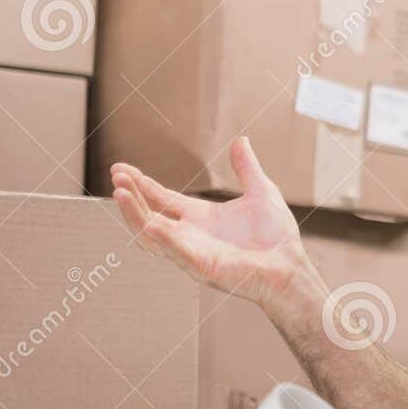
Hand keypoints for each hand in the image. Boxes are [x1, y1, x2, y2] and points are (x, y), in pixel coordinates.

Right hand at [110, 137, 307, 303]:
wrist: (291, 266)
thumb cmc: (276, 236)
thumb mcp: (261, 191)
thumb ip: (246, 168)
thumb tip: (241, 140)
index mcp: (200, 217)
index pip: (162, 198)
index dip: (141, 184)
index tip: (120, 168)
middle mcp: (190, 235)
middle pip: (150, 214)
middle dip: (132, 196)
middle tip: (116, 177)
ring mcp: (192, 252)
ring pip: (153, 234)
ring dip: (135, 215)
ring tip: (120, 193)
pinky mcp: (202, 267)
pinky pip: (176, 253)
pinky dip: (162, 239)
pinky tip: (149, 224)